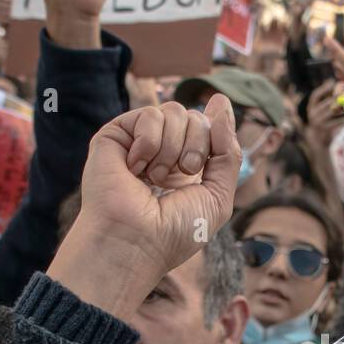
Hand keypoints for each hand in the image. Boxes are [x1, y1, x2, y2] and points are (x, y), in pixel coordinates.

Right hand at [46, 96, 240, 322]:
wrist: (136, 241)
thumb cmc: (174, 231)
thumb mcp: (218, 196)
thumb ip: (227, 153)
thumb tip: (221, 102)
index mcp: (185, 167)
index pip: (208, 129)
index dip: (216, 131)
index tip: (207, 153)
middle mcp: (162, 152)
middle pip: (195, 117)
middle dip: (198, 146)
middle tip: (184, 174)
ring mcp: (138, 143)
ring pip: (174, 111)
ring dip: (173, 148)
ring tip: (156, 177)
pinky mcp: (116, 136)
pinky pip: (149, 114)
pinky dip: (150, 142)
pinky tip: (135, 168)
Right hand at [305, 80, 343, 147]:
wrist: (318, 143)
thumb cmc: (323, 123)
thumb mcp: (321, 111)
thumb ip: (326, 99)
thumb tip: (332, 82)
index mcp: (310, 107)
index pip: (316, 95)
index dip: (324, 88)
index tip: (333, 82)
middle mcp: (312, 114)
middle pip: (328, 102)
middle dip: (341, 97)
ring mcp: (318, 123)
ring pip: (334, 110)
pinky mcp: (325, 130)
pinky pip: (338, 122)